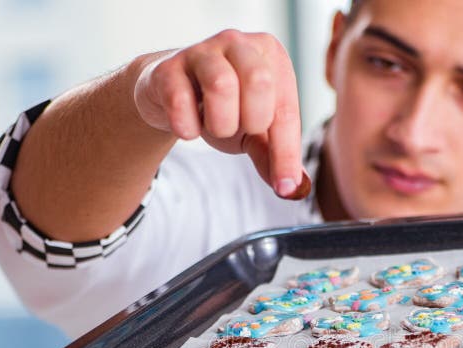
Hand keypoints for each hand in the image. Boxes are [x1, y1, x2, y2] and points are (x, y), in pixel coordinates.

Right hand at [133, 30, 309, 198]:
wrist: (171, 94)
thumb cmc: (224, 108)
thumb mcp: (255, 132)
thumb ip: (274, 156)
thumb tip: (293, 188)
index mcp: (272, 56)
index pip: (286, 109)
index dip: (286, 152)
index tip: (285, 187)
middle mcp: (239, 43)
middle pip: (259, 83)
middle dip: (251, 122)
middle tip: (238, 128)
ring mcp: (202, 50)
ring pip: (221, 85)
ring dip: (220, 124)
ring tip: (214, 126)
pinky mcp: (169, 67)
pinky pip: (180, 99)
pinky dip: (187, 126)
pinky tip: (188, 129)